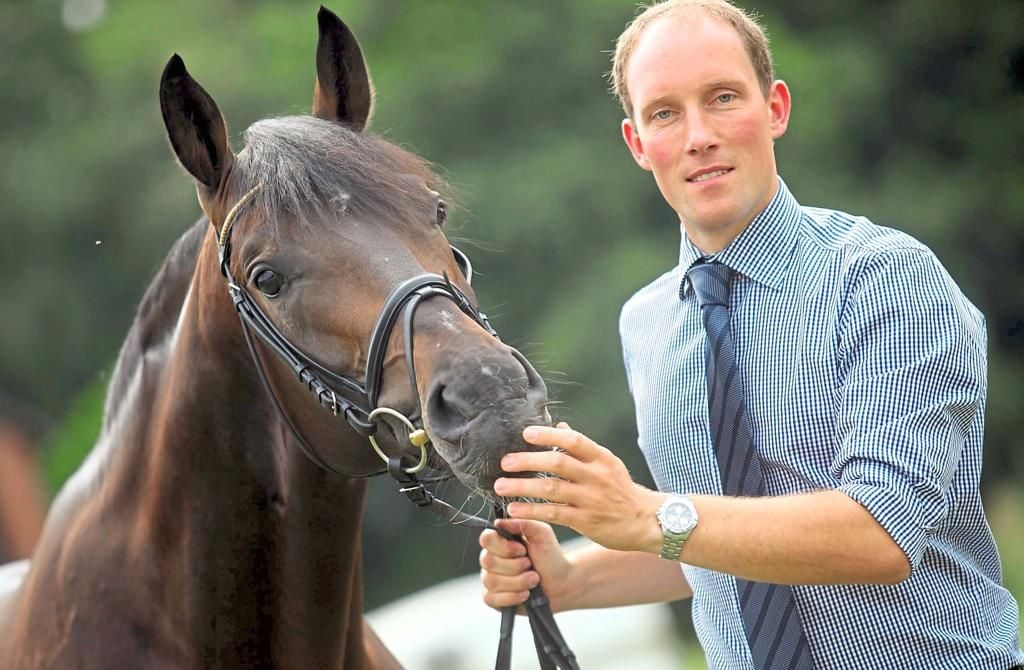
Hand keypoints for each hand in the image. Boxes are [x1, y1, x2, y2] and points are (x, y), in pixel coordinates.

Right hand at [479, 518, 572, 612]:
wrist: (561, 582)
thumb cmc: (550, 556)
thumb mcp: (541, 533)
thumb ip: (522, 523)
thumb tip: (499, 521)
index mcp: (500, 541)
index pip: (485, 539)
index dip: (503, 546)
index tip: (522, 550)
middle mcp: (491, 559)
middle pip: (488, 561)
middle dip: (514, 566)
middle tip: (530, 565)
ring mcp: (490, 579)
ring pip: (491, 581)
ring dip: (518, 582)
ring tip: (534, 580)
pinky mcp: (493, 598)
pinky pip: (491, 598)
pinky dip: (511, 597)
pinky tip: (525, 594)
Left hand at [493, 423, 663, 553]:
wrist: (645, 521)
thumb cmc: (620, 489)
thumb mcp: (607, 463)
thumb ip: (582, 448)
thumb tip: (560, 426)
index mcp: (601, 458)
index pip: (573, 441)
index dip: (548, 436)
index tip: (526, 434)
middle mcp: (596, 476)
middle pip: (558, 463)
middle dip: (528, 461)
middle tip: (504, 462)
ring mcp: (591, 499)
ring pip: (552, 489)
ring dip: (522, 487)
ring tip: (500, 486)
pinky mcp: (586, 520)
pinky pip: (554, 514)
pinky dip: (532, 511)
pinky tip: (514, 509)